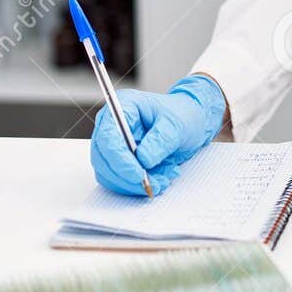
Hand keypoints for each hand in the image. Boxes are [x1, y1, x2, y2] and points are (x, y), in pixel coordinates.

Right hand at [89, 75, 226, 195]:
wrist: (190, 122)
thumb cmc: (182, 115)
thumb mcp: (177, 125)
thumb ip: (160, 141)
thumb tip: (143, 159)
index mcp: (123, 106)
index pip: (108, 136)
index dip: (119, 159)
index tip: (137, 175)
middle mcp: (112, 124)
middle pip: (102, 158)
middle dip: (126, 176)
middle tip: (151, 185)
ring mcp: (113, 143)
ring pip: (108, 173)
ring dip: (132, 184)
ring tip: (160, 181)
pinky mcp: (118, 159)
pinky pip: (118, 179)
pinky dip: (135, 186)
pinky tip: (157, 179)